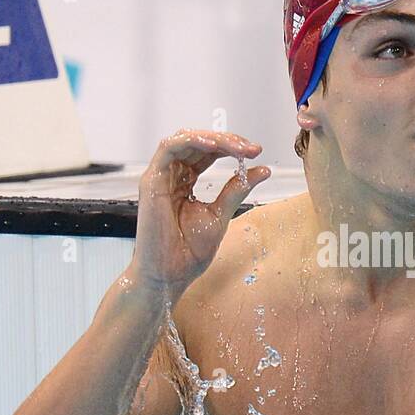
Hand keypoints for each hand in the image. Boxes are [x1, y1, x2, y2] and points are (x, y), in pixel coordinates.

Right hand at [130, 130, 269, 293]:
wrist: (169, 275)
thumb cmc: (189, 252)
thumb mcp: (220, 215)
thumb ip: (237, 190)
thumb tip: (264, 170)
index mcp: (184, 183)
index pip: (207, 153)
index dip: (231, 147)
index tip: (256, 151)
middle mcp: (170, 176)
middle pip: (197, 143)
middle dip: (226, 141)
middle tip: (251, 148)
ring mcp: (159, 177)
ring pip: (184, 140)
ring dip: (213, 138)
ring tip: (237, 146)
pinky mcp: (151, 181)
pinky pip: (168, 148)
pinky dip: (191, 141)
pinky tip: (214, 146)